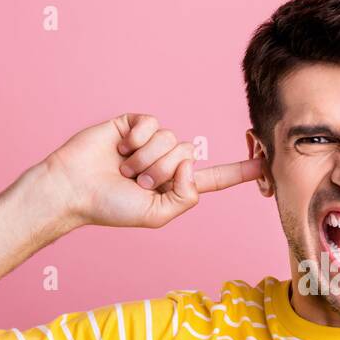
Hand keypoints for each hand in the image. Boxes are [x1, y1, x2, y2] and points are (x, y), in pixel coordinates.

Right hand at [42, 113, 262, 228]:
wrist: (73, 189)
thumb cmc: (110, 207)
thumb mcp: (156, 215)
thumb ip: (185, 197)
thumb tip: (192, 163)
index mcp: (174, 186)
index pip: (213, 178)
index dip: (238, 172)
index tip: (265, 164)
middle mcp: (165, 161)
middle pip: (188, 155)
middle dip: (161, 171)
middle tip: (134, 182)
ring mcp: (149, 142)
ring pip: (171, 140)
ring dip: (147, 158)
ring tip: (123, 168)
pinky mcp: (133, 124)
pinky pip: (153, 124)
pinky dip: (137, 139)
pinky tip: (119, 148)